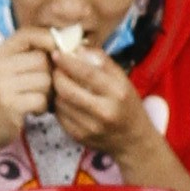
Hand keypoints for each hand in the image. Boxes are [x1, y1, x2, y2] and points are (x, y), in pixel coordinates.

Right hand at [0, 30, 58, 158]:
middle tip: (46, 87)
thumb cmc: (0, 100)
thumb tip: (64, 45)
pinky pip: (42, 99)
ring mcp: (2, 86)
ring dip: (49, 93)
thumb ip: (27, 57)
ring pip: (45, 79)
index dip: (48, 39)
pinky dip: (44, 107)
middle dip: (51, 74)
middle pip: (42, 59)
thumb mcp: (5, 72)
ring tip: (39, 100)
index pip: (27, 34)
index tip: (60, 51)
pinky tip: (35, 110)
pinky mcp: (10, 105)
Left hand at [43, 30, 146, 160]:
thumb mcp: (123, 80)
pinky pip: (60, 116)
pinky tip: (66, 100)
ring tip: (62, 83)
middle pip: (68, 90)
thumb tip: (77, 49)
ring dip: (57, 90)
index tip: (56, 53)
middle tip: (56, 69)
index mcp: (118, 93)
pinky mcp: (80, 137)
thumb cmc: (127, 105)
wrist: (134, 140)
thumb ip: (102, 62)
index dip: (68, 62)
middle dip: (57, 76)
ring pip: (60, 103)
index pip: (87, 73)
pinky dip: (59, 105)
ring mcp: (91, 127)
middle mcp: (105, 111)